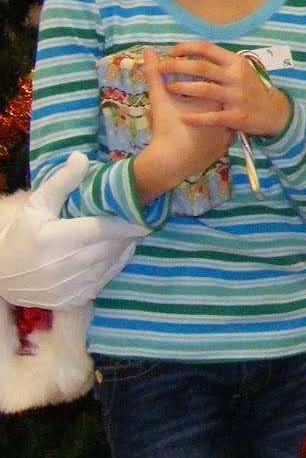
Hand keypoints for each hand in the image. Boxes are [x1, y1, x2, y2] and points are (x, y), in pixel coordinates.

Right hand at [0, 153, 143, 307]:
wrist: (1, 275)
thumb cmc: (21, 234)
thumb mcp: (37, 205)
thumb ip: (62, 182)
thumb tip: (81, 157)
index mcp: (52, 239)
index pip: (101, 229)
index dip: (124, 221)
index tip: (140, 212)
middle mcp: (62, 265)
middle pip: (109, 246)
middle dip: (125, 233)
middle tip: (136, 220)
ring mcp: (68, 286)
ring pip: (109, 264)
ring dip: (121, 249)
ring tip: (124, 235)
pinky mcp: (73, 300)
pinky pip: (103, 281)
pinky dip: (112, 266)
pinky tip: (113, 253)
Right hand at [135, 47, 232, 199]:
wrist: (172, 162)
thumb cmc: (167, 128)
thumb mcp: (160, 99)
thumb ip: (155, 74)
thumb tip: (148, 51)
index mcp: (216, 98)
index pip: (216, 81)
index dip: (204, 76)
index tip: (194, 77)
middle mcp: (228, 112)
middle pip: (224, 96)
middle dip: (212, 91)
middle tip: (197, 93)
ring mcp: (231, 129)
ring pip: (227, 113)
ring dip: (216, 108)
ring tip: (201, 108)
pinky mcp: (227, 145)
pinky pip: (225, 130)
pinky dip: (215, 126)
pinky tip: (204, 126)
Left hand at [158, 41, 289, 137]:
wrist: (273, 113)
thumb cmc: (250, 89)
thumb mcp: (240, 71)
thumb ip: (219, 62)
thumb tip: (190, 53)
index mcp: (236, 63)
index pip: (207, 48)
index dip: (186, 48)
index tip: (171, 52)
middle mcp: (237, 77)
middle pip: (201, 68)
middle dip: (177, 66)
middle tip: (161, 68)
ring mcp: (237, 97)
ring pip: (204, 90)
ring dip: (183, 88)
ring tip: (168, 88)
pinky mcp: (237, 116)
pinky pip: (212, 117)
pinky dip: (196, 118)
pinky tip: (183, 118)